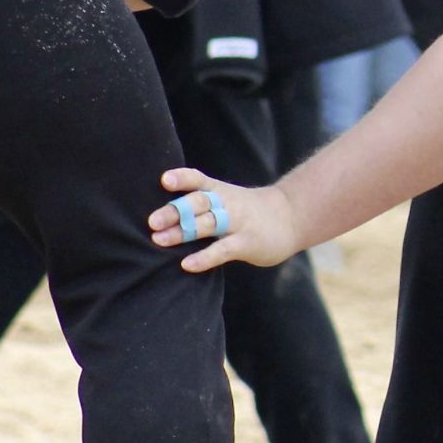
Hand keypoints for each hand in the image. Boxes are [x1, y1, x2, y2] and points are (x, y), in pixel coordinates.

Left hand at [148, 169, 305, 272]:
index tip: (164, 179)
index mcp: (219, 191)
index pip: (198, 180)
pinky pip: (223, 250)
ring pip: (208, 224)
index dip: (182, 178)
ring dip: (183, 232)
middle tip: (152, 221)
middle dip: (174, 211)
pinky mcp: (247, 243)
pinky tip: (187, 264)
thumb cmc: (248, 211)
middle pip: (199, 202)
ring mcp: (238, 223)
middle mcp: (227, 203)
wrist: (290, 217)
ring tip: (159, 240)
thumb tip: (161, 215)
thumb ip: (200, 204)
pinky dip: (204, 257)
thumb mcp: (226, 199)